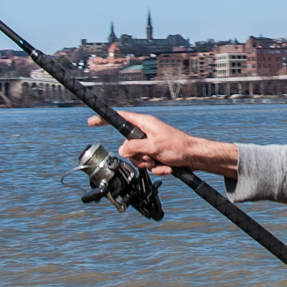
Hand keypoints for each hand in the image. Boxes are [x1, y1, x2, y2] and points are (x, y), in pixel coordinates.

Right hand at [86, 110, 237, 178]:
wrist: (195, 158)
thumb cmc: (179, 147)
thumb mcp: (154, 147)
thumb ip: (134, 148)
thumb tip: (121, 150)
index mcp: (144, 124)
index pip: (120, 118)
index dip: (105, 120)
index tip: (91, 122)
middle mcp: (146, 132)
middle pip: (127, 146)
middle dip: (138, 156)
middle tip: (150, 157)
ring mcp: (150, 144)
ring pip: (137, 157)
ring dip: (148, 164)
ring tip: (161, 162)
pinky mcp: (155, 154)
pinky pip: (148, 164)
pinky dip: (157, 168)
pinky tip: (167, 167)